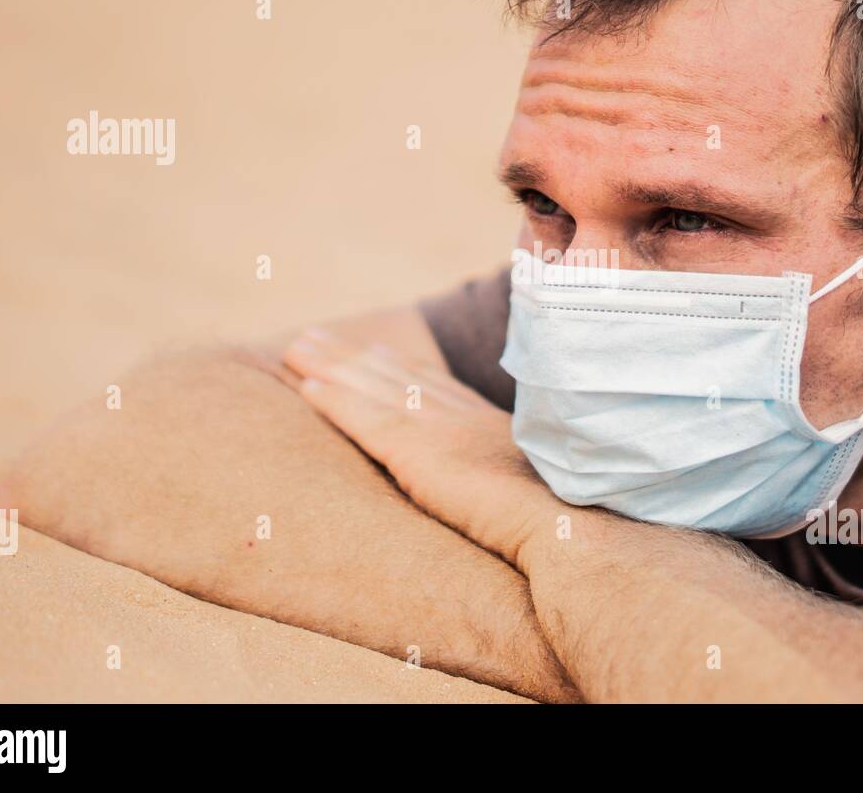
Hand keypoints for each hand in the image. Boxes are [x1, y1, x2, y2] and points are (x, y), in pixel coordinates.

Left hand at [283, 329, 560, 563]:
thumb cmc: (562, 521)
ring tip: (296, 348)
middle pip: (395, 375)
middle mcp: (460, 417)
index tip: (369, 348)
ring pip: (372, 387)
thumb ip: (513, 477)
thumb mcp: (538, 488)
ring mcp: (440, 430)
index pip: (431, 385)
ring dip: (330, 365)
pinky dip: (336, 401)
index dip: (395, 364)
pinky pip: (366, 419)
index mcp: (487, 425)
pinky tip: (308, 388)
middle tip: (315, 336)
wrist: (566, 526)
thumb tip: (513, 493)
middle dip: (351, 354)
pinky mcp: (420, 451)